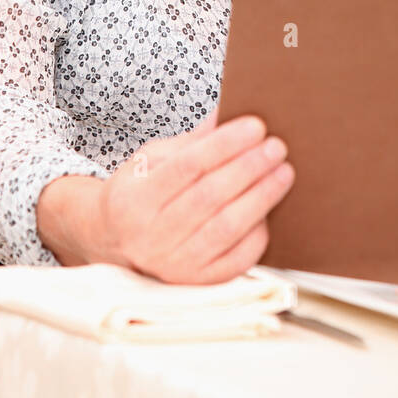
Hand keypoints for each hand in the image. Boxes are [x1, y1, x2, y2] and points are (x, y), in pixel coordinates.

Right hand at [97, 113, 294, 283]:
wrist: (114, 243)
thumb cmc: (138, 194)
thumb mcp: (151, 160)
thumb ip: (191, 141)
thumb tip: (228, 114)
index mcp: (135, 199)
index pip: (188, 166)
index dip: (225, 145)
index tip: (256, 126)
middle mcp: (152, 236)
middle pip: (210, 196)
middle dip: (249, 167)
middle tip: (276, 146)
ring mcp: (174, 264)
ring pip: (226, 228)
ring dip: (261, 197)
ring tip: (284, 172)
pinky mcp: (197, 282)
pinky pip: (236, 260)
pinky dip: (257, 233)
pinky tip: (270, 211)